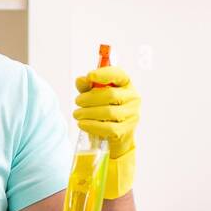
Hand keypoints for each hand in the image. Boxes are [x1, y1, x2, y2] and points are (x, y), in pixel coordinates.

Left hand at [73, 65, 139, 198]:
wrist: (116, 137)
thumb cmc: (105, 111)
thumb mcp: (95, 97)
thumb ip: (87, 87)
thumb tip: (80, 80)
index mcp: (126, 84)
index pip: (118, 74)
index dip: (104, 73)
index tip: (90, 75)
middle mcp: (133, 98)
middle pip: (110, 95)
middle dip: (89, 98)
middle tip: (77, 102)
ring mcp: (132, 115)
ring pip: (109, 112)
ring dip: (88, 113)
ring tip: (77, 114)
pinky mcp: (126, 130)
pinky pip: (108, 128)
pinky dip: (92, 125)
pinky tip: (82, 124)